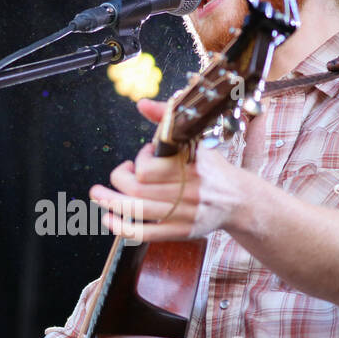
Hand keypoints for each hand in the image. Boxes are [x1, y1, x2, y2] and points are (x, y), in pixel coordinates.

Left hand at [89, 98, 246, 241]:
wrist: (240, 200)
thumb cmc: (212, 167)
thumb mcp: (196, 139)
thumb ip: (167, 120)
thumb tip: (141, 103)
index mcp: (191, 167)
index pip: (148, 168)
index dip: (139, 160)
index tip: (145, 154)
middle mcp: (188, 192)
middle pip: (137, 189)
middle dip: (118, 178)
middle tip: (119, 172)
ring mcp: (184, 215)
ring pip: (137, 211)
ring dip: (110, 201)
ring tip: (98, 194)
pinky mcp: (181, 232)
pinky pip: (145, 234)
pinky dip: (123, 228)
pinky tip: (108, 219)